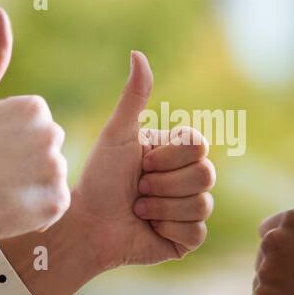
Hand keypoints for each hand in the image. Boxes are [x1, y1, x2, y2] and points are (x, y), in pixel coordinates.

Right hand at [0, 6, 69, 245]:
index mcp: (33, 107)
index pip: (31, 119)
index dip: (5, 136)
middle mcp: (52, 135)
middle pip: (44, 144)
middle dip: (22, 158)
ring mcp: (56, 171)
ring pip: (49, 173)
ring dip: (29, 184)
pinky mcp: (58, 204)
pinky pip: (54, 203)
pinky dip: (35, 209)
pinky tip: (9, 210)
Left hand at [0, 51, 214, 294]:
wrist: (87, 224)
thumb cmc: (99, 177)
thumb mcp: (117, 134)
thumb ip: (133, 96)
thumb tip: (137, 54)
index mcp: (178, 154)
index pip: (200, 146)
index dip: (169, 157)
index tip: (142, 162)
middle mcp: (189, 179)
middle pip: (206, 175)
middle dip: (163, 184)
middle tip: (138, 188)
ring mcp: (191, 210)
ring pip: (201, 204)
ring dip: (161, 208)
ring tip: (137, 209)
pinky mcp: (187, 240)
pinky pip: (196, 233)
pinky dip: (167, 230)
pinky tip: (148, 229)